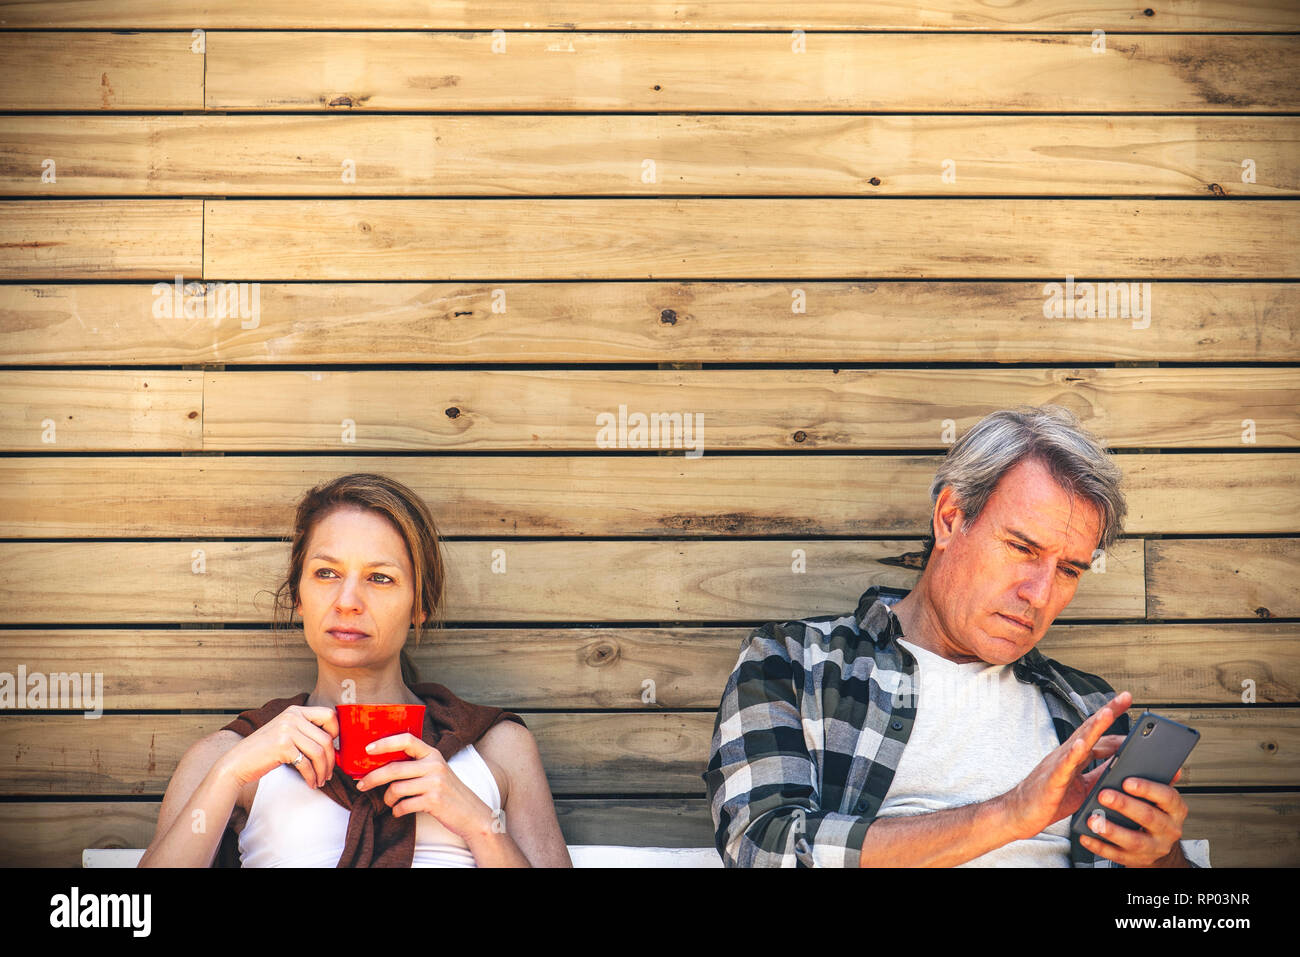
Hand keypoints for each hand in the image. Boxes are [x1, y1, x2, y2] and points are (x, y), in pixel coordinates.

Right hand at [219, 705, 338, 789]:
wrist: (237, 763)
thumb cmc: (264, 751)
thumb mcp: (286, 732)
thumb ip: (305, 731)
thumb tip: (334, 742)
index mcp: (295, 711)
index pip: (330, 714)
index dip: (337, 732)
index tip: (333, 749)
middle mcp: (292, 717)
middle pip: (327, 738)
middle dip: (331, 760)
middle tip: (328, 773)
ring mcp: (287, 730)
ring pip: (319, 752)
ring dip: (323, 770)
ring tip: (321, 780)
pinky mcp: (282, 746)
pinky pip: (307, 764)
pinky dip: (312, 777)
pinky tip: (311, 783)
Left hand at [355, 733, 496, 841]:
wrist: (472, 814)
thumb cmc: (449, 792)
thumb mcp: (436, 771)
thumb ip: (416, 764)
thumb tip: (381, 764)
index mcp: (433, 754)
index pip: (407, 740)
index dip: (385, 743)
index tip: (368, 749)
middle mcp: (435, 765)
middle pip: (394, 768)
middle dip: (372, 778)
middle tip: (360, 784)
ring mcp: (435, 783)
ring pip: (396, 789)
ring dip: (387, 799)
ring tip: (390, 802)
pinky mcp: (434, 801)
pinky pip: (403, 805)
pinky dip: (397, 811)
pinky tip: (400, 811)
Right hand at [998, 691, 1132, 841]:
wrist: (1020, 814)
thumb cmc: (1049, 800)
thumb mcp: (1083, 787)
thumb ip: (1100, 774)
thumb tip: (1122, 766)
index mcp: (1075, 757)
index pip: (1098, 734)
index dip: (1113, 721)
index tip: (1128, 704)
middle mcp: (1066, 755)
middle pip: (1090, 729)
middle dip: (1108, 711)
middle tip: (1125, 696)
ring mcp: (1058, 765)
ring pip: (1079, 742)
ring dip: (1094, 727)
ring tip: (1108, 713)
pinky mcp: (1051, 780)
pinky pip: (1063, 765)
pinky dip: (1072, 753)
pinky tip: (1081, 745)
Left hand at [1080, 771, 1188, 866]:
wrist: (1156, 846)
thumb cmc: (1154, 812)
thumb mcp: (1160, 796)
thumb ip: (1157, 779)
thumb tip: (1166, 763)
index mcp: (1175, 809)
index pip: (1167, 797)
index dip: (1147, 789)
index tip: (1126, 781)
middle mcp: (1169, 830)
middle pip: (1148, 817)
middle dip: (1124, 805)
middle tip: (1103, 795)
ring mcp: (1154, 847)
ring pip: (1133, 840)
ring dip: (1111, 830)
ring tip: (1093, 819)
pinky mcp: (1136, 860)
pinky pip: (1117, 855)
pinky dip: (1100, 846)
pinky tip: (1086, 836)